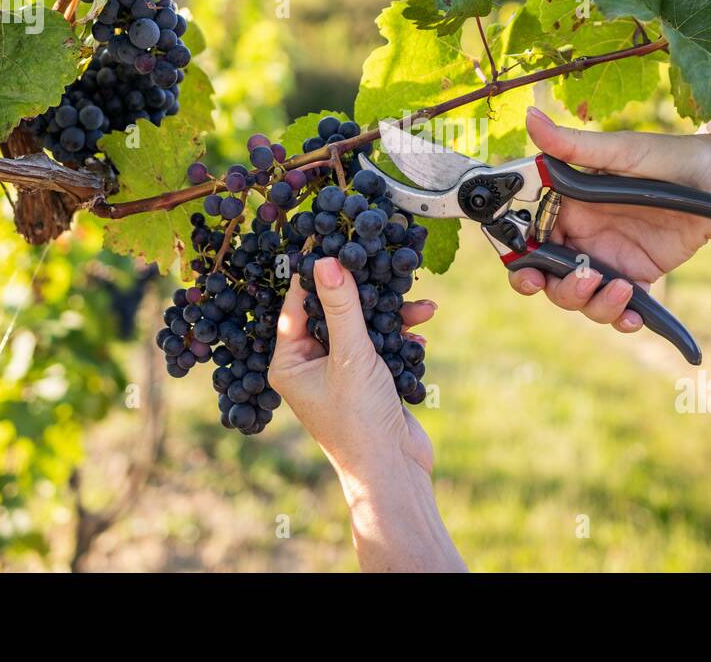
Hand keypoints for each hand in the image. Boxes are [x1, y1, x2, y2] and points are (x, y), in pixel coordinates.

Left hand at [271, 257, 437, 475]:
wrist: (394, 470)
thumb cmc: (360, 420)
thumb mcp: (351, 355)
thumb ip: (342, 307)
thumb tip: (327, 260)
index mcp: (290, 362)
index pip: (297, 305)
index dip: (314, 273)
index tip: (330, 240)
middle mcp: (310, 365)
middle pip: (333, 311)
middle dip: (364, 293)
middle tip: (381, 262)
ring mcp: (340, 373)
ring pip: (361, 327)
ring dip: (391, 315)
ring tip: (420, 306)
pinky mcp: (367, 380)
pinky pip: (380, 345)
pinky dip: (399, 336)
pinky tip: (421, 332)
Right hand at [508, 107, 710, 331]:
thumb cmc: (667, 157)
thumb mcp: (618, 151)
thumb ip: (572, 146)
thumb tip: (531, 118)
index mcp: (569, 208)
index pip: (531, 242)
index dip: (523, 264)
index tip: (530, 275)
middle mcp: (583, 237)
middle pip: (552, 279)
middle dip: (561, 290)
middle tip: (587, 281)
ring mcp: (610, 260)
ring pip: (583, 298)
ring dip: (594, 304)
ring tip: (622, 290)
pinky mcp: (638, 277)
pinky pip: (622, 308)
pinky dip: (623, 319)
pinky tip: (634, 316)